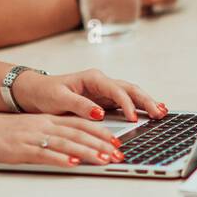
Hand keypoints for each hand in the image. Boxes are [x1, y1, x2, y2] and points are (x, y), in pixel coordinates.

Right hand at [0, 111, 122, 167]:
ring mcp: (32, 138)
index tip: (117, 141)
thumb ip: (47, 136)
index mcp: (46, 120)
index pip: (79, 124)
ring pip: (66, 144)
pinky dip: (61, 160)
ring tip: (105, 160)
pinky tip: (74, 165)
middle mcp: (43, 126)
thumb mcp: (27, 129)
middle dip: (101, 144)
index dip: (100, 132)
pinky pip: (45, 154)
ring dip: (88, 152)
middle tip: (119, 153)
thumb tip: (67, 149)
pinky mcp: (20, 150)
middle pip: (78, 133)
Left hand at [13, 68, 167, 122]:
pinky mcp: (104, 101)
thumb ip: (81, 105)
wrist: (35, 93)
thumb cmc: (45, 94)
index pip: (116, 90)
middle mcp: (102, 83)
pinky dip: (138, 107)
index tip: (133, 118)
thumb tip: (100, 113)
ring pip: (131, 95)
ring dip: (146, 103)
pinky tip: (150, 113)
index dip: (127, 104)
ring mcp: (104, 92)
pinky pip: (125, 103)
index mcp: (93, 78)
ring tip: (162, 112)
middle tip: (160, 113)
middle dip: (146, 100)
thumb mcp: (60, 99)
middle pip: (130, 89)